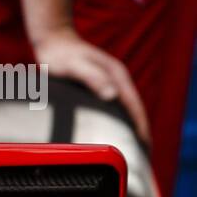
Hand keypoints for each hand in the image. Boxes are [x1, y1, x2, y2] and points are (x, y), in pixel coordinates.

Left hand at [32, 27, 149, 143]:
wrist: (52, 41)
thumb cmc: (61, 55)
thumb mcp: (74, 66)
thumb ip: (92, 78)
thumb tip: (112, 96)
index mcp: (116, 76)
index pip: (134, 106)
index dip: (140, 126)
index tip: (144, 145)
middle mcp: (116, 80)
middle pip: (132, 110)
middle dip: (137, 131)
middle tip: (139, 155)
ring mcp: (108, 84)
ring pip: (122, 110)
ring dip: (126, 128)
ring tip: (127, 149)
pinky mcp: (98, 87)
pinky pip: (111, 108)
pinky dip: (114, 121)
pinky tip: (109, 133)